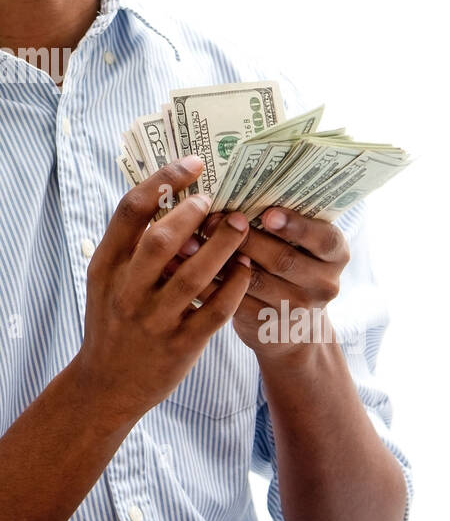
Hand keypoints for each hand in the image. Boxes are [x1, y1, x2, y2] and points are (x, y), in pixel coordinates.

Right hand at [76, 158, 252, 427]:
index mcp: (105, 266)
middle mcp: (127, 292)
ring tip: (242, 226)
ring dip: (223, 246)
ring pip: (195, 275)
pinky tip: (247, 268)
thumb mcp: (105, 279)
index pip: (131, 210)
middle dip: (194, 213)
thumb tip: (169, 193)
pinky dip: (235, 285)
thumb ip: (130, 243)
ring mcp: (154, 320)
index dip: (163, 180)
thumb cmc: (111, 321)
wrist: (105, 386)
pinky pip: (215, 310)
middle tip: (216, 200)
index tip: (192, 164)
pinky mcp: (181, 346)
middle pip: (162, 239)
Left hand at [202, 205, 350, 358]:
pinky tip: (185, 269)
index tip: (268, 215)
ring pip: (253, 280)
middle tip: (213, 220)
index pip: (324, 239)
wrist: (293, 328)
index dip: (297, 226)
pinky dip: (207, 283)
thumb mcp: (302, 246)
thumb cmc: (291, 268)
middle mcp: (322, 283)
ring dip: (219, 259)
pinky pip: (233, 300)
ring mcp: (295, 307)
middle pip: (282, 259)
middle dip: (244, 238)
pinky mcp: (265, 324)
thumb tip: (237, 192)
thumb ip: (283, 222)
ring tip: (190, 242)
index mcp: (335, 255)